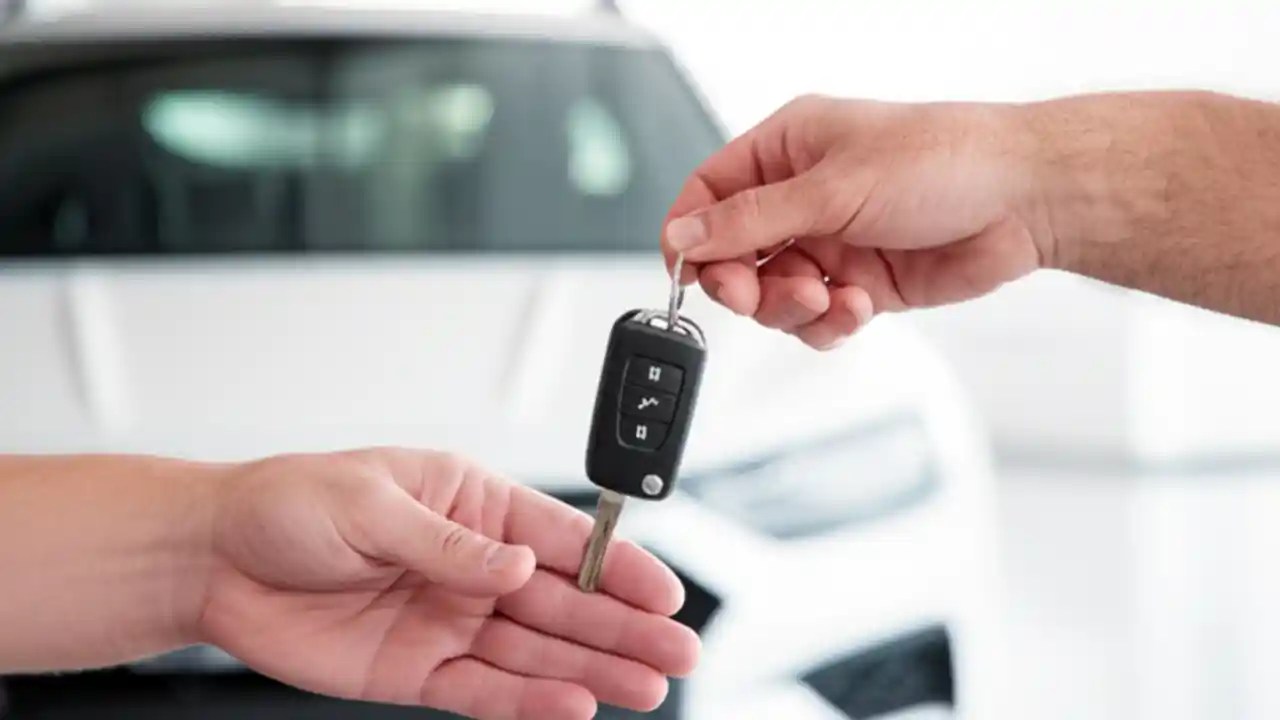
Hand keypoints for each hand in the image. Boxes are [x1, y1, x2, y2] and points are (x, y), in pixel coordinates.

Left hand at [200, 449, 696, 719]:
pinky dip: (528, 703)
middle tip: (676, 652)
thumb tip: (518, 565)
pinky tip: (573, 706)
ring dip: (591, 669)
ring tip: (644, 687)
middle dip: (623, 626)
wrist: (213, 560)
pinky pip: (484, 689)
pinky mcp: (419, 668)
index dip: (619, 564)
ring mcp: (450, 618)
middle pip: (564, 600)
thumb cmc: (288, 504)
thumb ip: (449, 543)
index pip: (562, 537)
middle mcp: (471, 565)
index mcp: (470, 504)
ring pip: (536, 652)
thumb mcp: (371, 503)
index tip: (665, 592)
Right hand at [662, 94, 1050, 348]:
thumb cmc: (943, 161)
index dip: (692, 236)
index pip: (710, 194)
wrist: (1024, 201)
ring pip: (774, 295)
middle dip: (744, 283)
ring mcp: (832, 243)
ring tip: (828, 298)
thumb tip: (683, 235)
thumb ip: (751, 220)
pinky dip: (829, 324)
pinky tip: (857, 309)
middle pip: (735, 256)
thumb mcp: (832, 188)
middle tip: (756, 295)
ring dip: (791, 307)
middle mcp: (803, 196)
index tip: (688, 274)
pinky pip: (817, 318)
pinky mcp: (861, 284)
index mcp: (787, 149)